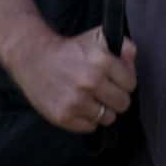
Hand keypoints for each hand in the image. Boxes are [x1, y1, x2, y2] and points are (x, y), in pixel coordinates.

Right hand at [12, 29, 137, 132]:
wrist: (33, 58)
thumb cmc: (69, 50)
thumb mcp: (98, 38)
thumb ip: (123, 46)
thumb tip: (132, 60)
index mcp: (102, 61)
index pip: (131, 84)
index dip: (124, 82)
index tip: (115, 80)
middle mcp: (90, 82)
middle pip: (123, 104)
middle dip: (116, 98)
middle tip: (104, 92)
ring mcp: (76, 101)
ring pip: (108, 118)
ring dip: (102, 110)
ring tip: (90, 99)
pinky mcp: (64, 116)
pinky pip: (90, 127)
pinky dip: (87, 119)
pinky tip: (78, 106)